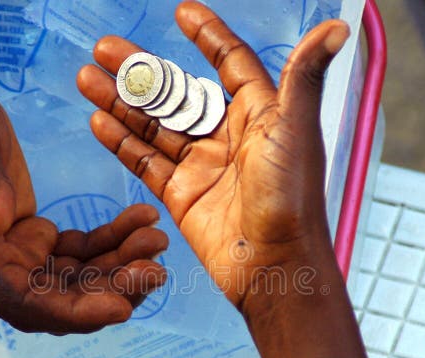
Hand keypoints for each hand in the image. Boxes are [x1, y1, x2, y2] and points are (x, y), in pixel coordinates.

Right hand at [0, 74, 167, 332]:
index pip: (27, 305)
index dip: (75, 312)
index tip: (122, 306)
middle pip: (60, 300)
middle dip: (111, 289)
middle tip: (155, 271)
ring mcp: (13, 255)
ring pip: (76, 278)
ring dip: (119, 265)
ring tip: (155, 240)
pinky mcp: (31, 237)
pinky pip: (78, 250)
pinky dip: (110, 240)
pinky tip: (138, 221)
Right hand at [77, 1, 348, 309]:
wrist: (275, 265)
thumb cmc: (293, 197)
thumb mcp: (296, 130)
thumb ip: (303, 77)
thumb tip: (337, 26)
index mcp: (260, 114)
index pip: (230, 63)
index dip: (208, 37)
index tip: (182, 13)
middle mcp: (228, 136)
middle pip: (177, 93)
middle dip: (142, 70)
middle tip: (105, 48)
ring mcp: (202, 166)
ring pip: (154, 125)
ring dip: (122, 102)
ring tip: (87, 77)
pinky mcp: (182, 195)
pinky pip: (146, 162)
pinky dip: (121, 142)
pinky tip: (98, 121)